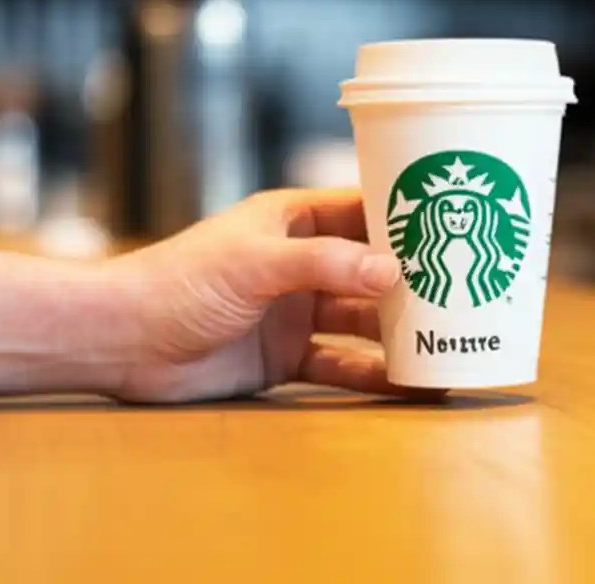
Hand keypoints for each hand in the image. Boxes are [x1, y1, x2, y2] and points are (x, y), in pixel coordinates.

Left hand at [100, 189, 433, 402]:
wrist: (123, 341)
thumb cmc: (180, 281)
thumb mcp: (255, 262)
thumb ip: (324, 265)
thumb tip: (394, 273)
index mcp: (294, 220)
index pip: (364, 209)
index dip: (408, 216)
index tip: (460, 221)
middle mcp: (302, 264)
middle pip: (373, 270)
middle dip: (417, 282)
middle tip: (472, 291)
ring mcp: (296, 312)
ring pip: (364, 320)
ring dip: (403, 332)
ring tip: (454, 342)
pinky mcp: (287, 358)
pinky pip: (342, 365)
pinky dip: (376, 376)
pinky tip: (415, 385)